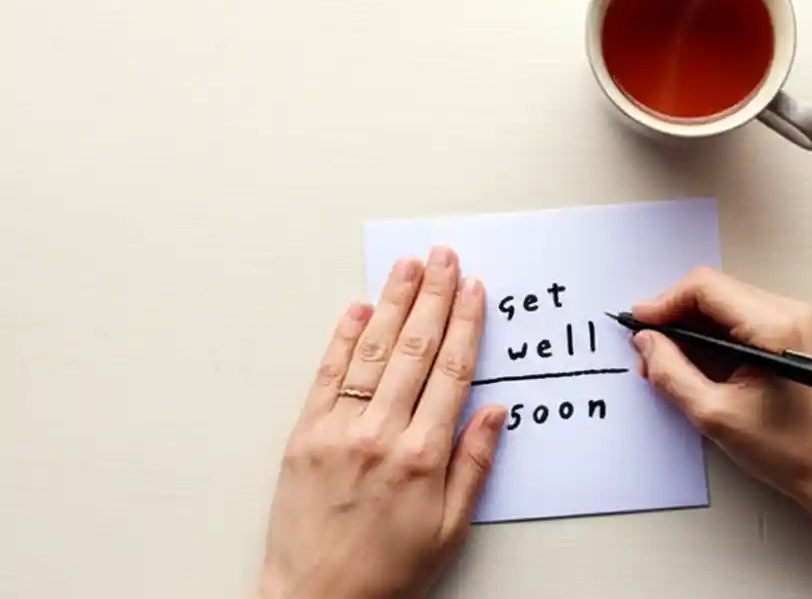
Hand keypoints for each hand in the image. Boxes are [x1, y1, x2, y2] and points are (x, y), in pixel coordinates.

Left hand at [257, 247, 505, 598]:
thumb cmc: (386, 572)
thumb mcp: (450, 529)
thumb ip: (474, 464)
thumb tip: (493, 411)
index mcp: (421, 457)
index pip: (451, 372)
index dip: (465, 324)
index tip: (473, 290)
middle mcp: (379, 434)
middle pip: (415, 349)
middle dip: (433, 297)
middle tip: (444, 258)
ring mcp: (337, 430)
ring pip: (372, 352)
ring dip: (393, 303)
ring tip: (408, 267)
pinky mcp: (304, 435)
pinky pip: (326, 375)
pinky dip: (343, 338)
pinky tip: (359, 309)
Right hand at [632, 268, 811, 597]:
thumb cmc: (791, 451)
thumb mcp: (717, 415)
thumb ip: (673, 374)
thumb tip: (647, 343)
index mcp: (776, 327)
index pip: (706, 287)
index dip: (664, 302)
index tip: (637, 324)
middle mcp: (791, 312)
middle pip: (716, 291)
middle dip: (675, 316)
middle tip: (647, 349)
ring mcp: (798, 321)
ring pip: (728, 305)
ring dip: (693, 328)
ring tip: (667, 363)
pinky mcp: (797, 335)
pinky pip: (745, 320)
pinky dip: (715, 336)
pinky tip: (697, 365)